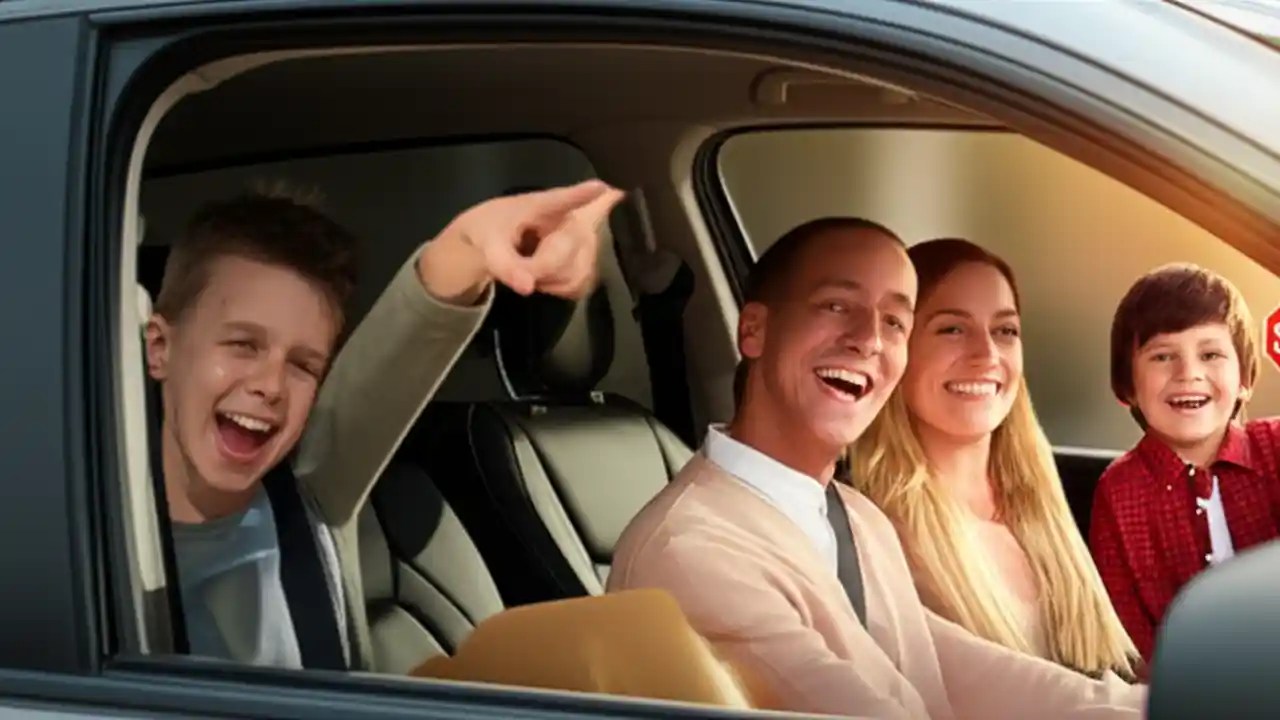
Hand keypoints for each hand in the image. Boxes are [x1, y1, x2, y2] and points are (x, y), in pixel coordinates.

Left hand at [418, 180, 624, 305]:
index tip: (604, 187)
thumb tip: (526, 288)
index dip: (584, 195)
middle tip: (522, 269)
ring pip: (577, 271)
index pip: (566, 199)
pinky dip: (559, 287)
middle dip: (543, 266)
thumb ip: (506, 264)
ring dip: (550, 279)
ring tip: (532, 269)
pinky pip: (581, 283)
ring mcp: (584, 241)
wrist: (493, 244)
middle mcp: (571, 218)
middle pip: (569, 249)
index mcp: (544, 205)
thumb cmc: (493, 232)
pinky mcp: (587, 262)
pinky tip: (546, 278)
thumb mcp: (490, 246)